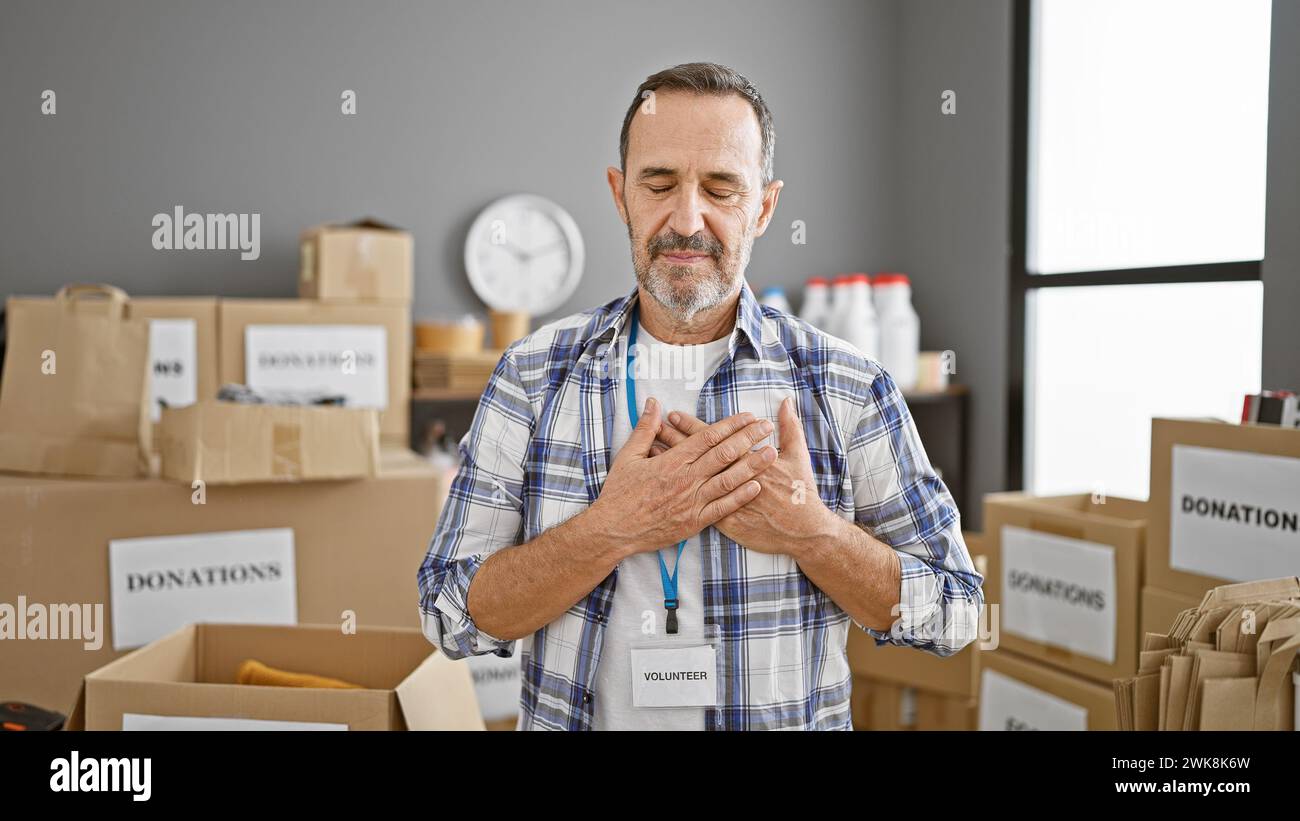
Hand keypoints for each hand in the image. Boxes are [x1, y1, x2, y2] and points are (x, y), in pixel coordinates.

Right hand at [587, 398, 777, 556]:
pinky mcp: (694, 522)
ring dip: (752, 465)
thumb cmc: (620, 493)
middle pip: (724, 454)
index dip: (731, 425)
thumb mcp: (628, 456)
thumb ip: (645, 429)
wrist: (614, 530)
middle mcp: (686, 479)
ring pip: (728, 479)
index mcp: (672, 461)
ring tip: (771, 453)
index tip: (748, 416)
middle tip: (767, 427)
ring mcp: (692, 501)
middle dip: (748, 438)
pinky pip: (722, 508)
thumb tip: (654, 403)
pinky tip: (756, 487)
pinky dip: (740, 497)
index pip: (708, 437)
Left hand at [655, 397, 840, 556]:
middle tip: (655, 428)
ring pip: (689, 479)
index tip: (672, 415)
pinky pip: (692, 504)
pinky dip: (676, 493)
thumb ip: (790, 427)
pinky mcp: (722, 521)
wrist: (801, 531)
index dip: (690, 426)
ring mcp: (723, 501)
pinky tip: (663, 486)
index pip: (709, 438)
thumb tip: (786, 402)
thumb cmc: (800, 492)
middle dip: (673, 440)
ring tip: (651, 452)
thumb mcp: (798, 455)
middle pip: (694, 456)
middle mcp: (728, 478)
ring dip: (671, 465)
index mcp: (742, 458)